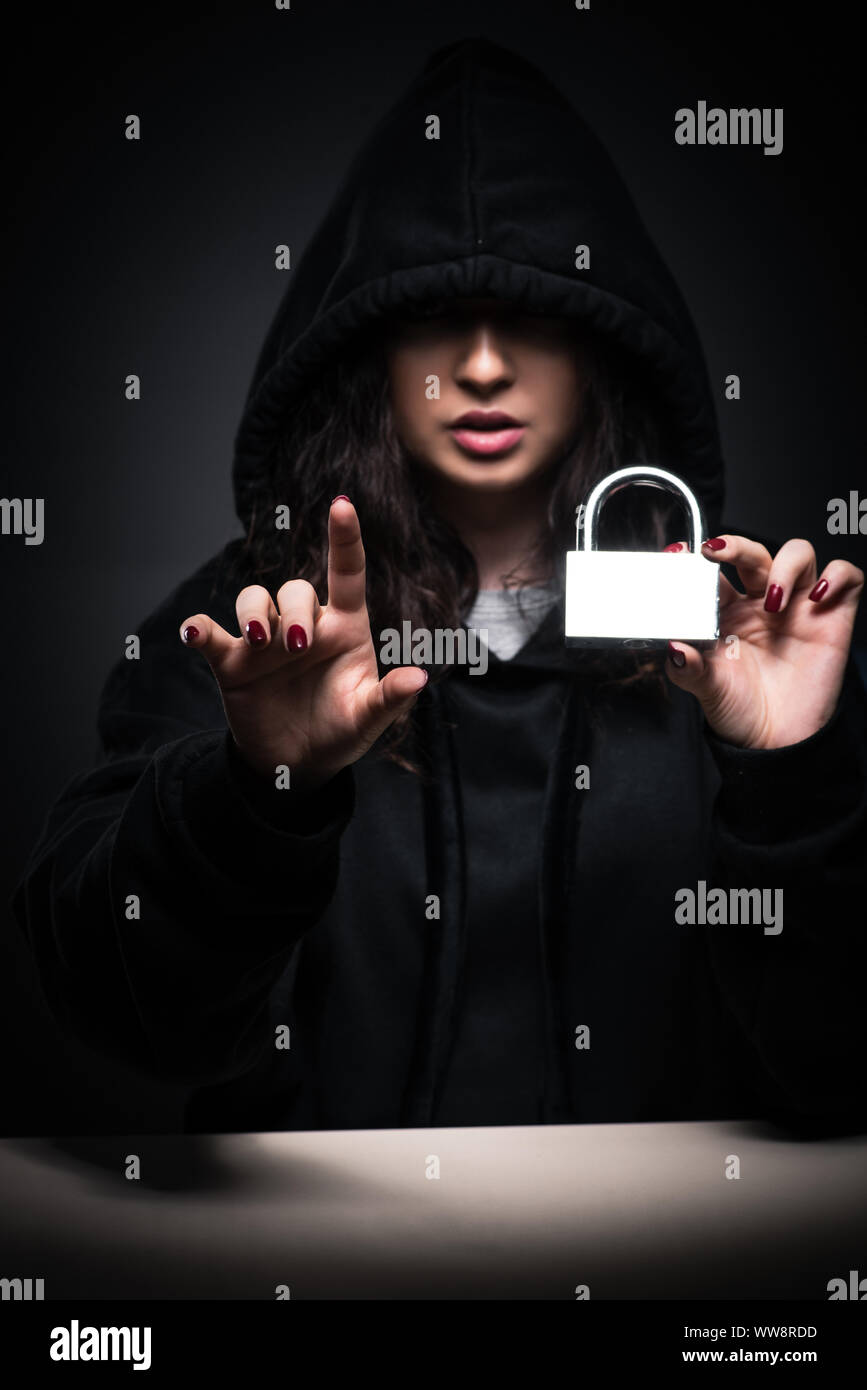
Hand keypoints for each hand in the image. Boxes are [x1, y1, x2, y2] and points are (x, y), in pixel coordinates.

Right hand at [178, 497, 427, 787]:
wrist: (299, 764)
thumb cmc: (341, 731)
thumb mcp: (369, 718)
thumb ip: (390, 698)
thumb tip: (419, 678)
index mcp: (345, 629)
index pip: (346, 574)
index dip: (345, 538)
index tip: (341, 505)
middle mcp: (304, 625)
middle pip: (294, 590)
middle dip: (295, 611)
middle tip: (298, 646)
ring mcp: (265, 642)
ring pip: (254, 599)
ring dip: (254, 614)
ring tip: (260, 642)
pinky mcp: (233, 662)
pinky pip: (211, 634)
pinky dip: (200, 628)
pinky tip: (193, 633)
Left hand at [664, 535, 863, 748]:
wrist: (775, 741)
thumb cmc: (739, 710)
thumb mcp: (706, 689)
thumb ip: (687, 668)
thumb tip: (673, 647)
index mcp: (726, 611)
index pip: (714, 570)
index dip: (698, 556)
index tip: (680, 550)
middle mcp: (760, 602)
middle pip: (752, 554)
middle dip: (735, 546)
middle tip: (716, 551)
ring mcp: (798, 606)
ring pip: (799, 554)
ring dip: (784, 566)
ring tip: (772, 601)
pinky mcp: (832, 617)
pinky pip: (845, 577)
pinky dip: (836, 576)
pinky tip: (817, 596)